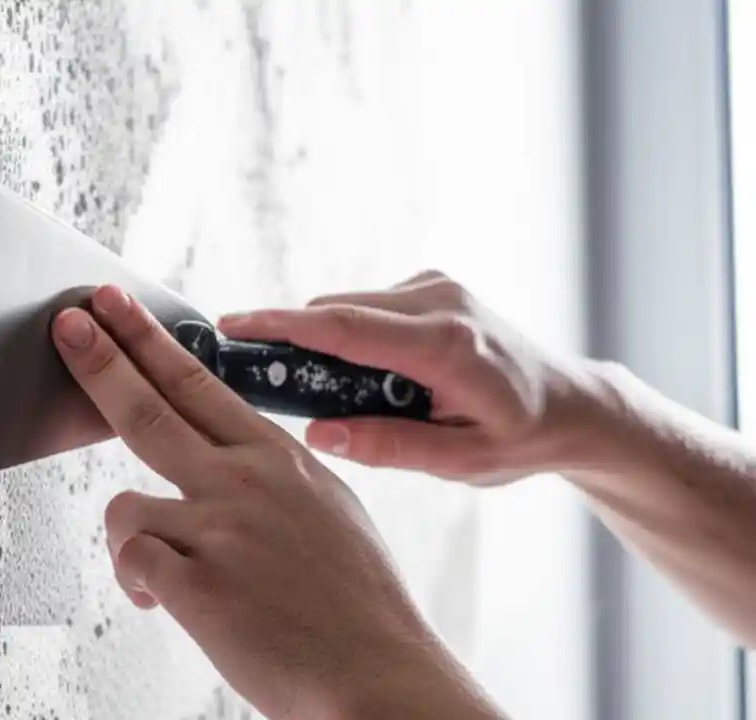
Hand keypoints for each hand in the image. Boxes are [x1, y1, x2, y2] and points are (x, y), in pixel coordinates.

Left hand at [51, 285, 500, 719]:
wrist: (376, 674)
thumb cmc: (355, 602)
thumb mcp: (328, 508)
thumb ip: (272, 475)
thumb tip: (227, 457)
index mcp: (278, 457)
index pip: (198, 381)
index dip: (147, 338)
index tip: (114, 305)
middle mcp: (245, 481)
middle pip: (148, 407)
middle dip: (100, 358)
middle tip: (67, 324)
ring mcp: (219, 529)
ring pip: (124, 503)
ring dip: (129, 537)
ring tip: (161, 574)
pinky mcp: (196, 583)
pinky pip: (132, 562)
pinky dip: (138, 584)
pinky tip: (166, 601)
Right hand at [219, 270, 610, 484]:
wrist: (572, 403)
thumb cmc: (520, 437)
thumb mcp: (460, 461)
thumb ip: (390, 447)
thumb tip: (320, 434)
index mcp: (446, 346)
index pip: (345, 328)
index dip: (282, 325)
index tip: (232, 324)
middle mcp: (440, 302)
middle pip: (338, 313)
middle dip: (296, 344)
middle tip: (274, 387)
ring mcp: (437, 286)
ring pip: (349, 307)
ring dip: (331, 345)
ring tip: (353, 397)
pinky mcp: (432, 285)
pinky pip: (368, 306)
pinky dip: (354, 336)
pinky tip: (377, 378)